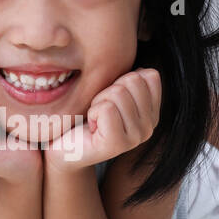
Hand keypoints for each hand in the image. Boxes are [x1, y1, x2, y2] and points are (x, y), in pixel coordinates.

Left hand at [45, 68, 160, 173]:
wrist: (66, 147)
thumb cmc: (87, 117)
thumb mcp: (112, 94)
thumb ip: (131, 82)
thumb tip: (142, 71)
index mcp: (152, 113)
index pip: (151, 76)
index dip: (123, 79)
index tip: (111, 99)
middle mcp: (148, 127)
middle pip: (133, 81)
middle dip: (108, 90)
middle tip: (100, 111)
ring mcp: (135, 138)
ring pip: (118, 93)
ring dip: (98, 102)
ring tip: (95, 120)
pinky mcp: (117, 144)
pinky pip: (106, 109)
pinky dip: (92, 113)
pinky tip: (91, 128)